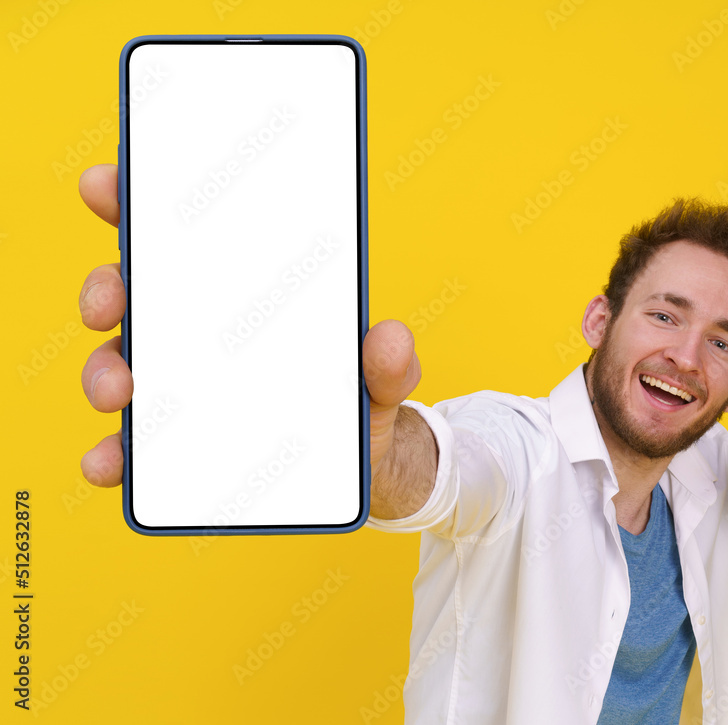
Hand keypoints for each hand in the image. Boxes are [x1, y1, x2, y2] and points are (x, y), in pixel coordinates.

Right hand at [78, 162, 424, 497]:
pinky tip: (110, 463)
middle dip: (107, 290)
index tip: (105, 183)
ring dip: (103, 374)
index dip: (137, 202)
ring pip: (118, 366)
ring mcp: (181, 388)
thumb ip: (393, 363)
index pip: (182, 239)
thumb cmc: (366, 399)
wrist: (369, 467)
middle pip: (133, 296)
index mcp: (242, 294)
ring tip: (118, 393)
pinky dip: (113, 453)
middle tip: (109, 305)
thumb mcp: (386, 379)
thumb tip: (392, 338)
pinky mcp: (174, 447)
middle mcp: (198, 333)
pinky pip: (130, 447)